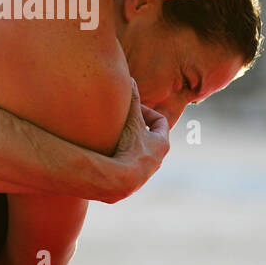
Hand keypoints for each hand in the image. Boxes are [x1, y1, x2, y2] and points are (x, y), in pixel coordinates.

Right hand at [100, 80, 169, 202]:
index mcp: (161, 144)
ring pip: (137, 155)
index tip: (134, 108)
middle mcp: (156, 161)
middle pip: (149, 139)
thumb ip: (132, 100)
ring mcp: (143, 175)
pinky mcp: (129, 185)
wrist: (117, 181)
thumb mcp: (130, 120)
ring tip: (110, 139)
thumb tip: (131, 79)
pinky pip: (125, 168)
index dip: (148, 111)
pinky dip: (118, 160)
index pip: (161, 122)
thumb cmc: (128, 148)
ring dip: (126, 146)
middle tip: (122, 122)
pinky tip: (103, 156)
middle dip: (136, 129)